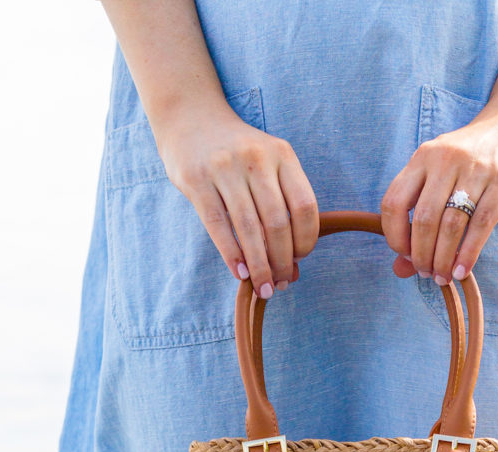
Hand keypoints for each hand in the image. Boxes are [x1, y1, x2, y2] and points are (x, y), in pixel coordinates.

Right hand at [156, 98, 318, 296]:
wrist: (191, 118)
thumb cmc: (237, 153)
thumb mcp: (267, 162)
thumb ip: (281, 203)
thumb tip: (293, 263)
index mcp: (282, 154)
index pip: (304, 206)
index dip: (306, 240)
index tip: (300, 259)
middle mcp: (256, 158)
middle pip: (277, 223)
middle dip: (282, 262)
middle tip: (281, 284)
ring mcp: (224, 167)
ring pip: (249, 229)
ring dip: (259, 266)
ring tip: (264, 288)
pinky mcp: (196, 179)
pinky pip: (218, 226)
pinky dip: (232, 255)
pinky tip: (240, 273)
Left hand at [380, 106, 497, 285]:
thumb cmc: (472, 158)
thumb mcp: (440, 176)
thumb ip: (418, 218)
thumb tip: (400, 270)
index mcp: (423, 157)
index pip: (394, 202)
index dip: (394, 236)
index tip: (404, 255)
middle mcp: (446, 160)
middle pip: (424, 219)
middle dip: (421, 255)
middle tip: (426, 272)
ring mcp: (476, 170)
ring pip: (451, 225)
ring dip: (443, 259)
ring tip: (442, 276)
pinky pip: (480, 225)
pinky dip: (468, 254)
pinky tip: (461, 271)